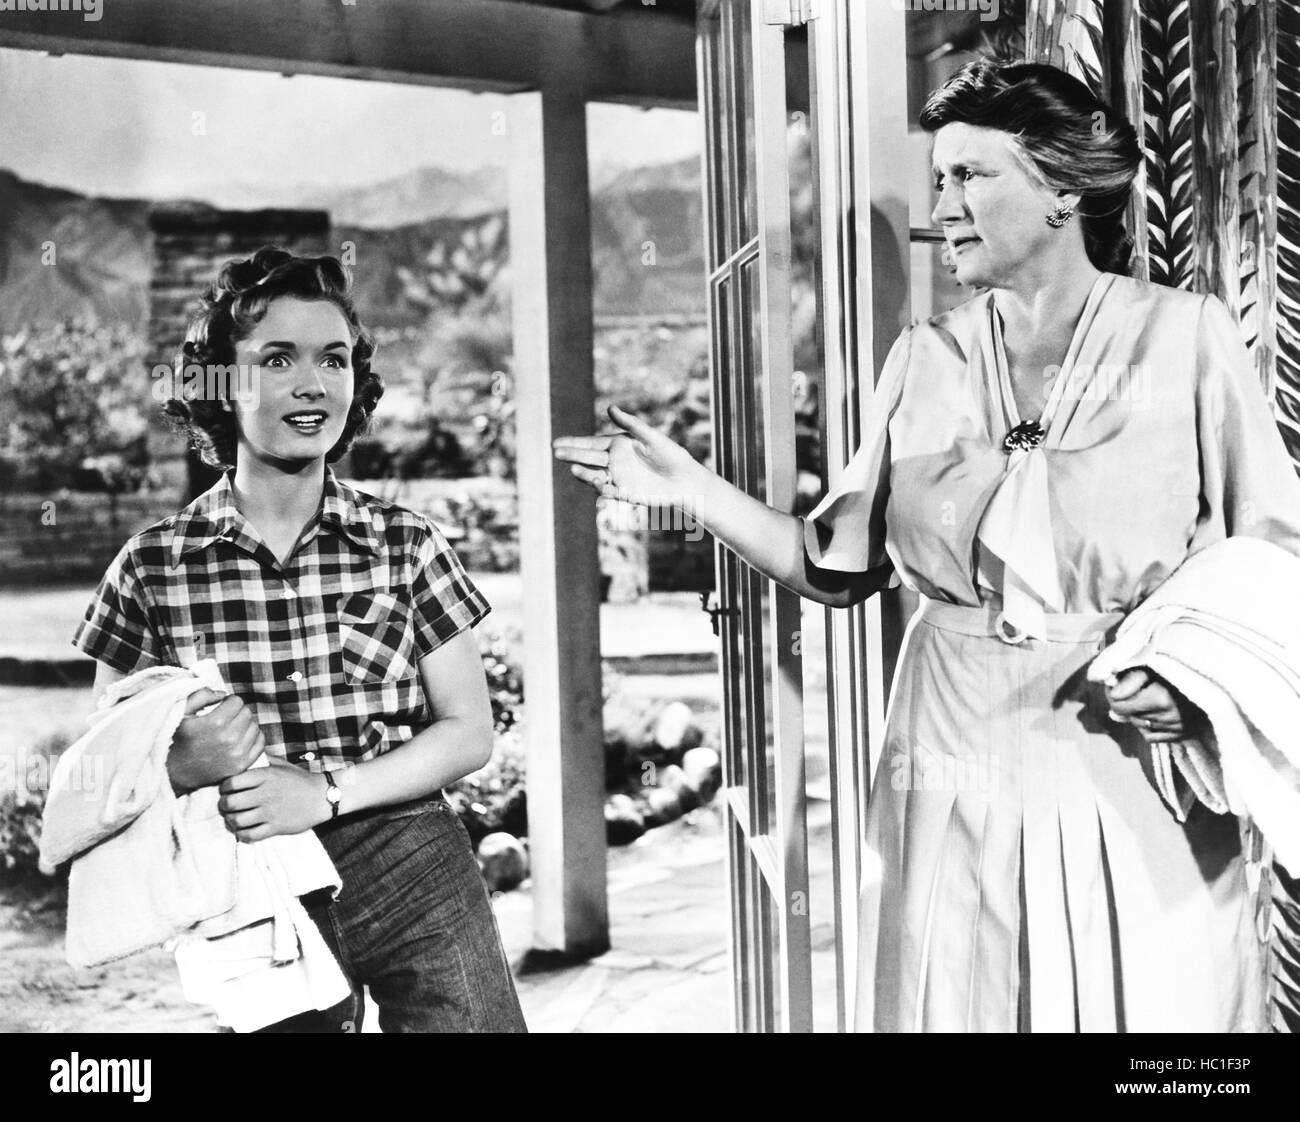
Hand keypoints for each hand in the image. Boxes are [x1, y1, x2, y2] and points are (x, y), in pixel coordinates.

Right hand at [169, 689, 266, 793]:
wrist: (175, 773)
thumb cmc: (177, 740)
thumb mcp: (181, 713)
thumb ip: (201, 696)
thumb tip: (222, 693)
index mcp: (215, 723)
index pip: (237, 701)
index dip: (229, 702)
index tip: (221, 708)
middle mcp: (230, 738)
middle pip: (247, 713)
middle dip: (237, 712)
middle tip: (226, 719)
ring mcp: (238, 753)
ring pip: (255, 726)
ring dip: (245, 725)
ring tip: (231, 729)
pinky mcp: (242, 765)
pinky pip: (260, 743)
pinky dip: (253, 738)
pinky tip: (240, 739)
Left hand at [217, 761, 329, 841]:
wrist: (323, 797)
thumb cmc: (300, 780)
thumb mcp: (282, 765)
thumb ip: (262, 761)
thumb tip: (244, 757)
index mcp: (266, 776)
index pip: (231, 782)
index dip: (224, 787)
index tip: (226, 790)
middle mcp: (266, 793)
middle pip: (230, 803)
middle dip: (223, 805)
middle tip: (227, 805)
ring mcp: (271, 812)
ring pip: (237, 821)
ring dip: (231, 820)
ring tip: (234, 818)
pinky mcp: (276, 827)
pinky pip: (250, 835)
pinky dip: (242, 834)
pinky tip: (244, 829)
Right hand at [553, 404, 699, 507]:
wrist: (685, 480)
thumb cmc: (671, 454)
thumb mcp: (651, 436)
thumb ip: (630, 424)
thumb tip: (609, 408)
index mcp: (619, 445)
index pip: (591, 444)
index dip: (574, 443)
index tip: (557, 443)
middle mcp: (615, 461)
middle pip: (589, 458)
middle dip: (573, 455)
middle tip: (557, 453)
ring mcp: (619, 478)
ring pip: (595, 475)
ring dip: (584, 473)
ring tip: (575, 469)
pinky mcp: (626, 493)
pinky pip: (609, 491)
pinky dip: (601, 488)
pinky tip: (596, 482)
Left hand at [1105, 668, 1204, 742]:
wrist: (1215, 679)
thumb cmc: (1180, 668)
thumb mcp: (1154, 664)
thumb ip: (1130, 679)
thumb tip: (1113, 696)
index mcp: (1161, 698)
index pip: (1118, 703)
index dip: (1111, 692)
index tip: (1113, 683)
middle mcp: (1170, 717)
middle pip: (1127, 714)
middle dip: (1123, 702)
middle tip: (1126, 689)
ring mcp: (1177, 728)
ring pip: (1138, 725)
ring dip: (1137, 713)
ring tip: (1148, 697)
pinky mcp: (1183, 735)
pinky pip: (1151, 737)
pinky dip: (1148, 726)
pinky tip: (1155, 712)